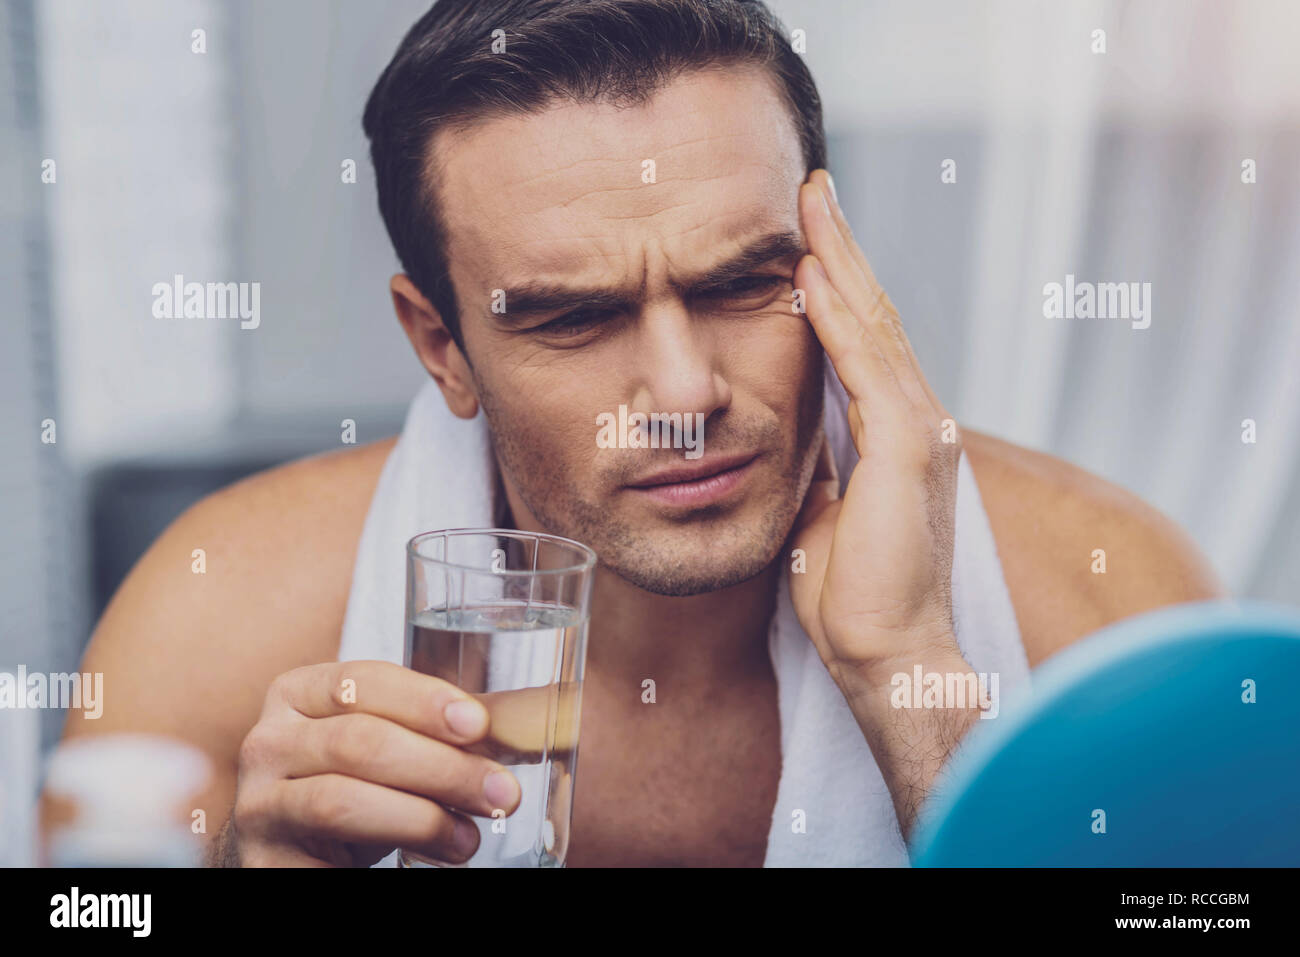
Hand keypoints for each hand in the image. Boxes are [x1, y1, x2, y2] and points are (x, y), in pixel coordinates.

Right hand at [226, 660, 520, 866]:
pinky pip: (328, 861)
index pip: (361, 681)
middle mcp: (268, 742)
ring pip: (341, 801)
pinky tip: (433, 859)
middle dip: (441, 767)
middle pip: (360, 742)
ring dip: (422, 819)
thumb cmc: (347, 783)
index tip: (477, 723)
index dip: (423, 700)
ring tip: (469, 837)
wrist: (284, 849)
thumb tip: (509, 733)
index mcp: (298, 694)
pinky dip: (391, 856)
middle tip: (500, 791)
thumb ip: (428, 730)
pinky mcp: (264, 862)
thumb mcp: (378, 743)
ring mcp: (259, 804)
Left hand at [787, 170, 979, 837]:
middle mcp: (917, 420)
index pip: (863, 342)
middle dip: (842, 250)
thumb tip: (793, 442)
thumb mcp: (825, 512)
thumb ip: (820, 466)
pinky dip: (836, 318)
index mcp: (897, 435)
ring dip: (840, 261)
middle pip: (873, 316)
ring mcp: (919, 431)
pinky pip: (865, 367)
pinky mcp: (908, 449)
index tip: (806, 240)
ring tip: (810, 204)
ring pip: (874, 325)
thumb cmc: (853, 597)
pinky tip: (809, 274)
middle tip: (813, 190)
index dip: (837, 286)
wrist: (886, 655)